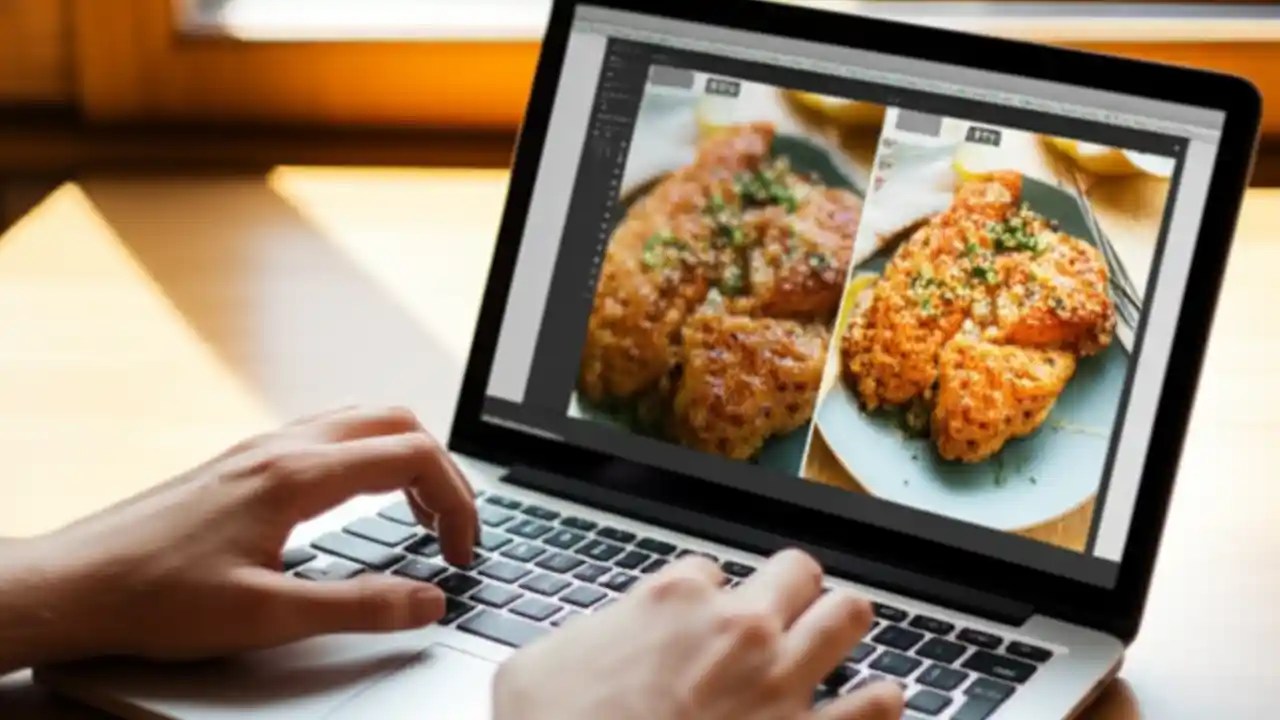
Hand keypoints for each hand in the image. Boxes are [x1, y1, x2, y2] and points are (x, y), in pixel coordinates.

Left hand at [0, 406, 475, 672]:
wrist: (74, 585)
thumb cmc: (156, 599)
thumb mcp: (267, 617)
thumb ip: (359, 608)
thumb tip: (428, 601)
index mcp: (298, 475)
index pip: (413, 456)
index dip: (457, 501)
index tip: (461, 552)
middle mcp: (284, 447)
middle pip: (397, 424)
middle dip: (442, 473)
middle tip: (452, 530)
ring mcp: (262, 448)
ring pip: (363, 422)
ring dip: (406, 460)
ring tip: (418, 516)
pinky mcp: (245, 462)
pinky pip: (329, 435)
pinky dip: (368, 459)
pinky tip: (358, 505)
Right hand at [495, 550, 904, 719]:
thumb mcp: (535, 668)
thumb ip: (586, 637)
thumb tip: (601, 641)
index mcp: (672, 598)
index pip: (710, 570)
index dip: (703, 598)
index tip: (695, 627)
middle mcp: (738, 628)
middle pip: (797, 571)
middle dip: (790, 591)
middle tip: (779, 617)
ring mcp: (780, 682)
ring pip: (848, 615)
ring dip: (841, 626)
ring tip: (831, 642)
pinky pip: (876, 706)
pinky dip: (880, 701)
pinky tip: (874, 702)